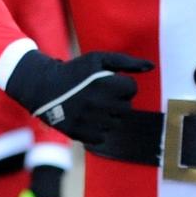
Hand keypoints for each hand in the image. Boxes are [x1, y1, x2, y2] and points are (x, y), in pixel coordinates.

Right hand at [2, 49, 152, 145]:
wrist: (43, 88)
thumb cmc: (76, 71)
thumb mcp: (99, 59)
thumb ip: (127, 62)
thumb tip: (151, 67)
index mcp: (105, 83)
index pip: (132, 88)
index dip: (121, 84)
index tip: (107, 82)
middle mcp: (98, 103)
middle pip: (126, 107)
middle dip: (116, 100)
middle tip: (99, 95)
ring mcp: (89, 120)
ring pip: (116, 123)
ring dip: (108, 115)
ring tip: (92, 106)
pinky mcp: (80, 134)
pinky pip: (102, 136)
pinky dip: (97, 129)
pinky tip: (86, 118)